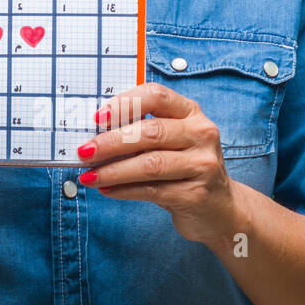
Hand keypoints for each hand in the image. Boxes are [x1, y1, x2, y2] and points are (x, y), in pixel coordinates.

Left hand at [75, 82, 242, 245]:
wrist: (220, 208)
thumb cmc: (183, 166)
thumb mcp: (170, 140)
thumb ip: (140, 130)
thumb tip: (92, 132)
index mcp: (190, 112)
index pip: (156, 96)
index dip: (124, 103)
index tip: (97, 117)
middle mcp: (201, 134)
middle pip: (150, 132)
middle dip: (110, 142)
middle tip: (84, 151)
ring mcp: (202, 165)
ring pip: (150, 164)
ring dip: (113, 170)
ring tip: (88, 175)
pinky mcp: (197, 194)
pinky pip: (152, 190)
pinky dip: (124, 190)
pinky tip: (106, 189)